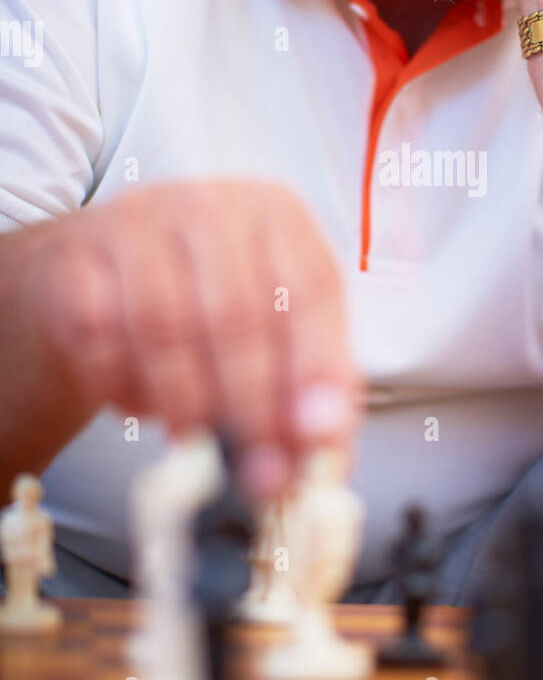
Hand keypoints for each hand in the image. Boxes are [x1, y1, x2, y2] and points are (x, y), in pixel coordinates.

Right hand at [31, 180, 358, 495]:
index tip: (316, 437)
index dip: (316, 368)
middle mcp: (209, 205)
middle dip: (253, 408)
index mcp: (277, 214)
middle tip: (261, 474)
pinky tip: (141, 408)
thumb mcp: (272, 326)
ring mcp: (136, 222)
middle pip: (238, 313)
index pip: (309, 288)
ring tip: (199, 445)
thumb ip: (310, 386)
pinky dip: (123, 387)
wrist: (96, 271)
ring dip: (186, 403)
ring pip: (165, 326)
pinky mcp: (75, 256)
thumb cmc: (203, 300)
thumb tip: (330, 455)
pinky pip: (100, 334)